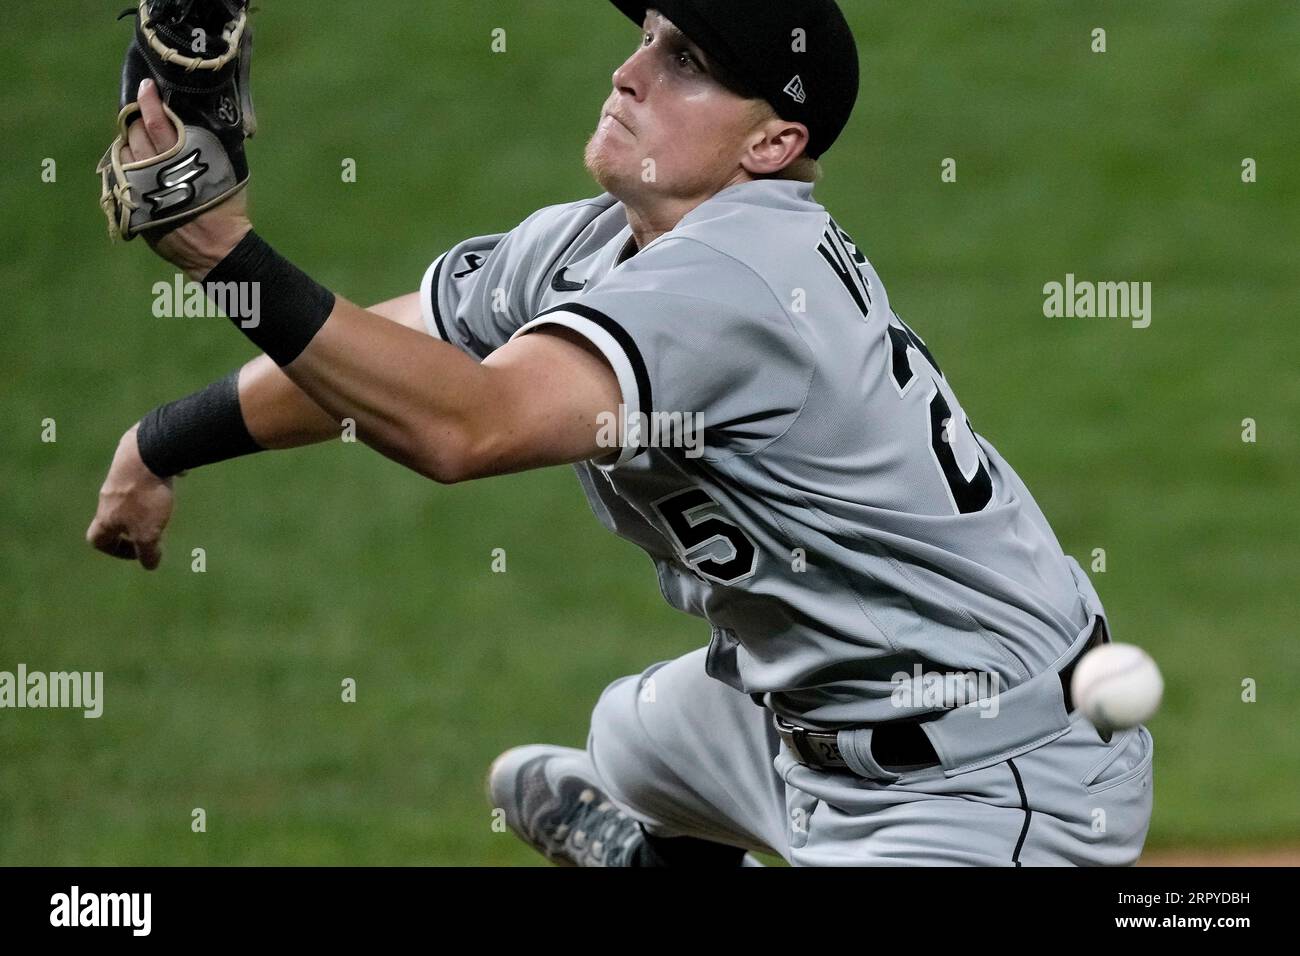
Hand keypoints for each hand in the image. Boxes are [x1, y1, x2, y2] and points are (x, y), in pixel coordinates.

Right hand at [86, 425, 175, 570]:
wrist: (147, 452)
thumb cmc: (145, 496)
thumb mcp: (149, 532)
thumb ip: (148, 552)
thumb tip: (150, 565)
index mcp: (106, 515)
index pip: (97, 539)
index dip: (114, 550)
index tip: (137, 549)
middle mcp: (108, 495)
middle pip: (113, 515)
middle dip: (134, 526)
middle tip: (155, 527)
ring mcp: (119, 475)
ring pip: (129, 494)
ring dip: (146, 503)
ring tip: (166, 503)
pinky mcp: (135, 458)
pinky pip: (145, 474)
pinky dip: (158, 480)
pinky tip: (177, 476)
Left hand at [124, 78, 252, 276]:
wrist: (217, 250)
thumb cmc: (227, 210)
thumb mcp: (226, 173)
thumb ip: (208, 148)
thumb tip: (200, 122)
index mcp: (178, 161)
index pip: (156, 123)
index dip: (149, 102)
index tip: (146, 87)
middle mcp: (153, 172)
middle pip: (134, 135)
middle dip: (138, 122)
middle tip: (146, 119)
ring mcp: (139, 190)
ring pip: (123, 154)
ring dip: (130, 145)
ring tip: (142, 146)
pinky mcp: (133, 206)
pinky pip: (119, 177)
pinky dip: (126, 167)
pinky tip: (137, 168)